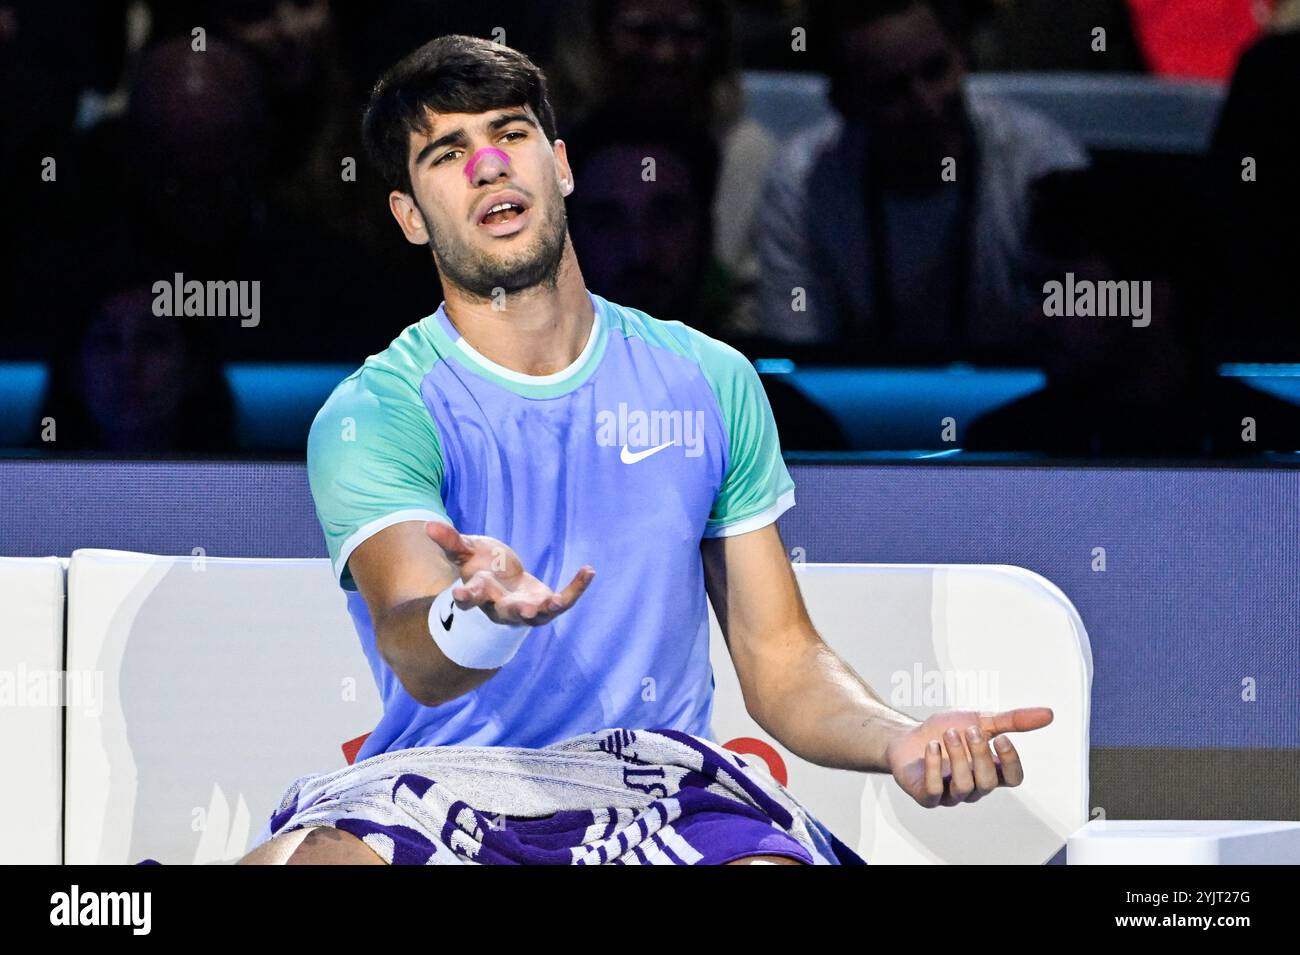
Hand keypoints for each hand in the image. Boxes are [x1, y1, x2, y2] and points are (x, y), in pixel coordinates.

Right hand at [425, 521, 594, 626]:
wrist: (504, 584)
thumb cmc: (482, 567)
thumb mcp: (467, 552)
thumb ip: (451, 542)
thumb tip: (428, 525)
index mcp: (480, 594)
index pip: (470, 598)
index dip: (465, 597)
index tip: (458, 596)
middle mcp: (502, 607)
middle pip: (507, 612)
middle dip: (516, 610)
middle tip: (525, 608)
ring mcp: (526, 610)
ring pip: (537, 615)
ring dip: (547, 609)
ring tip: (557, 601)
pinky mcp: (547, 605)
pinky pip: (564, 600)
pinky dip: (577, 588)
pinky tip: (589, 571)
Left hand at [885, 707, 1053, 807]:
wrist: (907, 736)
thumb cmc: (946, 730)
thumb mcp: (980, 720)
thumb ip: (1012, 720)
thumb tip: (1048, 714)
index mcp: (990, 770)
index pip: (1013, 779)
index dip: (1011, 762)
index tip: (1002, 738)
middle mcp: (974, 786)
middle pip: (987, 782)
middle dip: (979, 754)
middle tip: (968, 730)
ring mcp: (950, 794)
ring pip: (963, 786)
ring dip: (957, 757)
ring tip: (948, 734)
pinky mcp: (926, 797)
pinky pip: (934, 790)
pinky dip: (934, 767)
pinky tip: (932, 746)